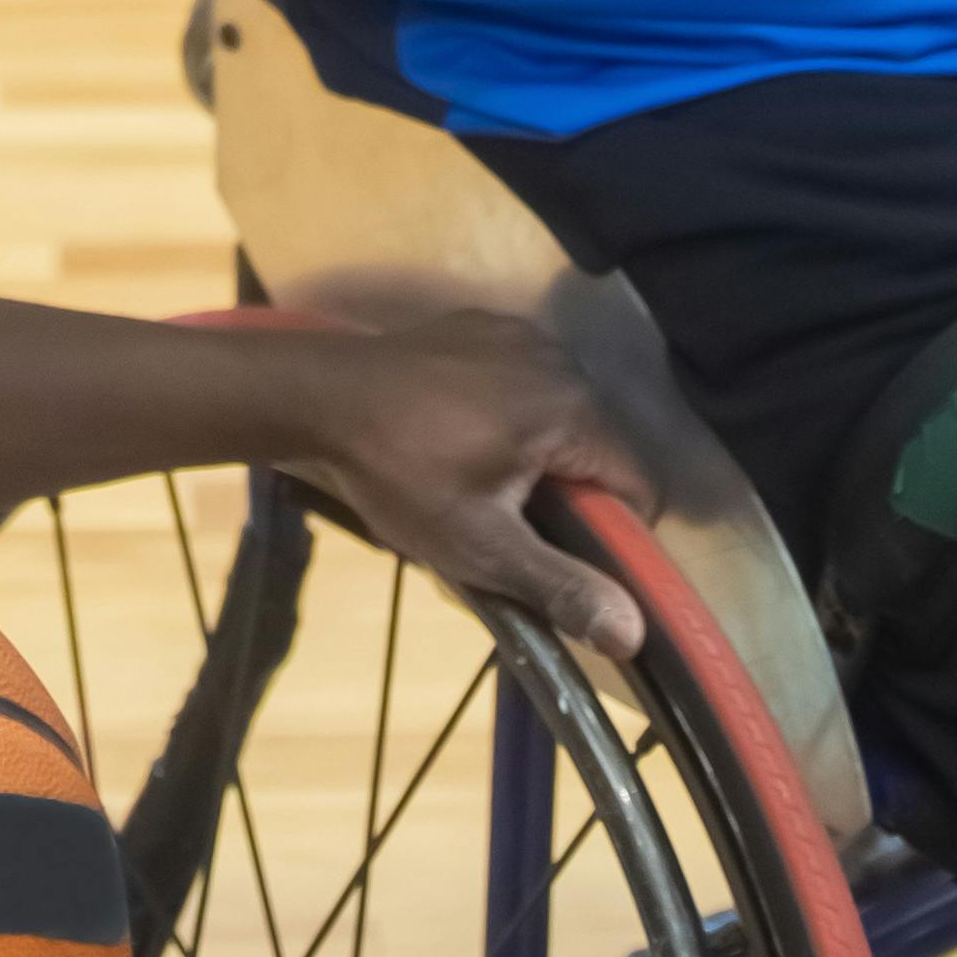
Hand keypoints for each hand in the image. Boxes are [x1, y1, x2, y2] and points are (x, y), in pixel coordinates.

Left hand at [272, 303, 647, 656]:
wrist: (317, 395)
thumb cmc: (401, 473)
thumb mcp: (480, 546)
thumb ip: (560, 586)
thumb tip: (634, 632)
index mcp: (574, 409)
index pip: (639, 486)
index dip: (614, 537)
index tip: (561, 559)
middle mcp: (561, 360)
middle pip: (601, 448)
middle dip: (569, 495)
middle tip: (506, 525)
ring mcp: (519, 334)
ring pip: (562, 415)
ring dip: (537, 455)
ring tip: (475, 482)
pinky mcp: (481, 325)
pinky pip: (523, 381)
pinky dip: (507, 413)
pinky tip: (456, 435)